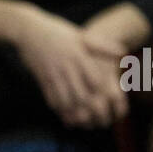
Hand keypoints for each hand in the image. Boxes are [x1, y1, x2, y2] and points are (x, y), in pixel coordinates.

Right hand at [13, 6, 127, 127]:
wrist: (29, 30)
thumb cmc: (59, 32)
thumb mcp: (81, 35)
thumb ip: (102, 46)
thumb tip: (123, 52)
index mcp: (79, 54)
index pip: (95, 79)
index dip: (103, 93)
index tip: (109, 101)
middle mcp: (67, 66)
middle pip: (81, 95)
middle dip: (90, 109)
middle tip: (97, 118)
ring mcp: (54, 74)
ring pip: (66, 101)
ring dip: (75, 113)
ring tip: (83, 121)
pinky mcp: (43, 81)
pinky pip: (52, 100)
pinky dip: (60, 111)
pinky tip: (66, 116)